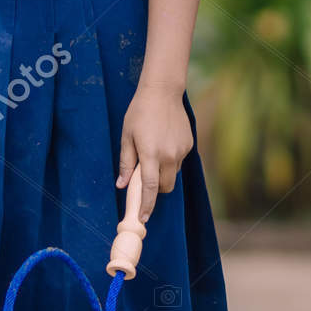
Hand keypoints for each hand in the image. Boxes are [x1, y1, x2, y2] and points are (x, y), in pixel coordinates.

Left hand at [117, 83, 190, 221]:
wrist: (163, 92)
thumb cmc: (140, 113)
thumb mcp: (127, 137)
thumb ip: (126, 162)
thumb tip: (122, 184)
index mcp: (151, 154)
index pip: (149, 187)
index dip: (146, 205)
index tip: (143, 218)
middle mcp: (169, 155)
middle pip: (165, 187)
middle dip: (155, 190)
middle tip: (144, 179)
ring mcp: (181, 151)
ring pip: (172, 175)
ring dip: (162, 174)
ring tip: (153, 154)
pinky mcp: (189, 145)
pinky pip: (179, 162)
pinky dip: (170, 161)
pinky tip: (163, 144)